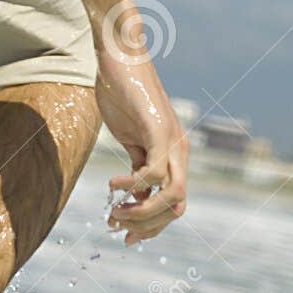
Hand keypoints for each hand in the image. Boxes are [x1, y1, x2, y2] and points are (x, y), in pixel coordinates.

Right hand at [95, 46, 188, 244]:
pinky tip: (113, 186)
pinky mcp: (158, 131)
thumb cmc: (122, 94)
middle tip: (117, 226)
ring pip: (171, 195)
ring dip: (141, 212)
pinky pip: (153, 172)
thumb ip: (136, 165)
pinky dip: (133, 186)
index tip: (126, 235)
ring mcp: (171, 141)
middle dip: (147, 225)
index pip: (174, 203)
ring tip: (115, 212)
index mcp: (173, 155)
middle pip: (177, 206)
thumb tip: (133, 196)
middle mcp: (179, 151)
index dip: (152, 225)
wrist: (120, 57)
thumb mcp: (130, 138)